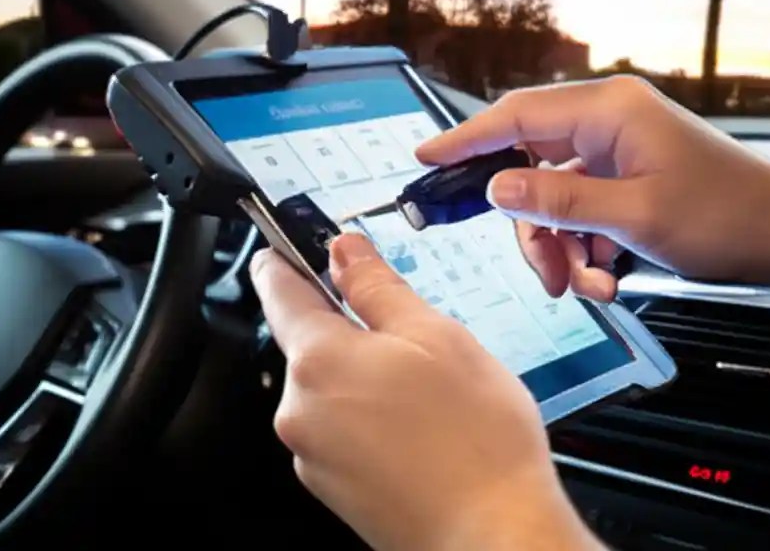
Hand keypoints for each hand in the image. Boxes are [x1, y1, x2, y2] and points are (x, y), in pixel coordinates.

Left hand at [251, 233, 601, 550]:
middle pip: (310, 345)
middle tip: (415, 339)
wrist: (492, 534)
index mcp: (318, 359)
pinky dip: (374, 422)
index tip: (293, 247)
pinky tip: (424, 433)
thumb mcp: (435, 335)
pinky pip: (344, 433)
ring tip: (431, 397)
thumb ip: (378, 286)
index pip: (277, 289)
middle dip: (354, 332)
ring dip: (368, 379)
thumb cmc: (475, 441)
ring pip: (332, 391)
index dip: (286, 259)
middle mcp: (300, 410)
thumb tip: (344, 251)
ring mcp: (313, 455)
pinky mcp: (333, 489)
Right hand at [416, 75, 769, 299]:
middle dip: (534, 228)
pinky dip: (586, 246)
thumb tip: (496, 187)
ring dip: (562, 246)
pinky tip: (608, 276)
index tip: (426, 159)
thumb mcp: (634, 216)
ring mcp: (621, 150)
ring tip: (590, 286)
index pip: (517, 116)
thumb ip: (559, 201)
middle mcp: (610, 122)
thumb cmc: (726, 216)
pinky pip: (584, 210)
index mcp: (610, 110)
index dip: (467, 139)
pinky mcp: (631, 177)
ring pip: (556, 198)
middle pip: (533, 167)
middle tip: (547, 275)